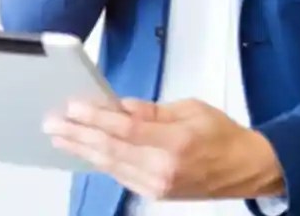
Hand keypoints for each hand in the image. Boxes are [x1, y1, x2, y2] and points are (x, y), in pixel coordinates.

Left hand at [43, 98, 283, 201]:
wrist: (246, 170)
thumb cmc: (222, 135)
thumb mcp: (191, 108)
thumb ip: (152, 110)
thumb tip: (119, 106)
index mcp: (176, 141)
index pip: (126, 129)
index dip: (96, 118)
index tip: (72, 107)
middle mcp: (163, 167)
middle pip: (111, 150)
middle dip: (78, 135)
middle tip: (52, 123)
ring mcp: (157, 185)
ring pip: (110, 165)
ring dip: (81, 150)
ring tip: (59, 136)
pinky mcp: (154, 193)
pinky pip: (120, 175)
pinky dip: (99, 162)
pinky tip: (83, 151)